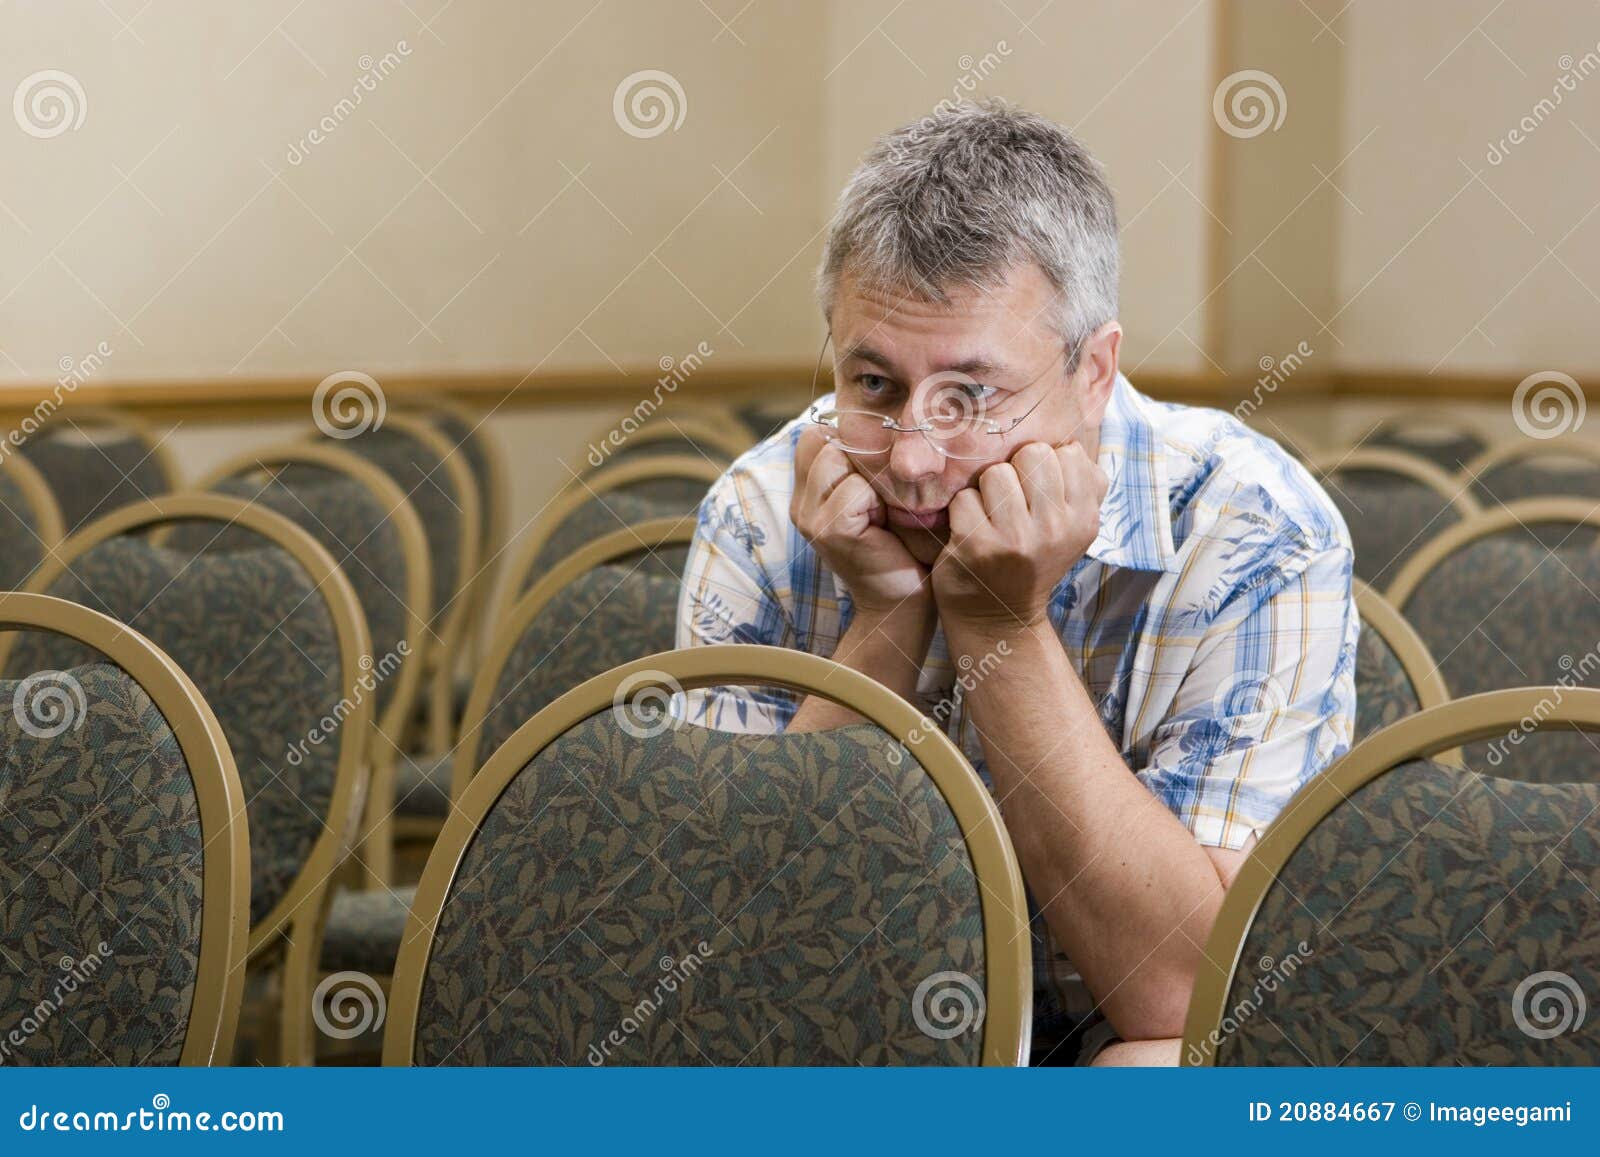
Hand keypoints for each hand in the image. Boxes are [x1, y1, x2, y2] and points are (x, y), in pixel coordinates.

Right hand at [791, 426, 931, 615]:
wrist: (906, 598)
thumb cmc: (901, 544)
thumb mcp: (877, 497)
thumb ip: (862, 465)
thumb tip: (874, 418)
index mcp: (808, 493)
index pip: (814, 435)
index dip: (847, 442)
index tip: (872, 474)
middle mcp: (801, 504)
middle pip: (823, 440)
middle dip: (860, 457)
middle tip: (881, 497)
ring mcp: (810, 518)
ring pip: (837, 458)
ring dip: (869, 477)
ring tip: (882, 509)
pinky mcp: (829, 530)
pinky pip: (853, 489)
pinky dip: (877, 500)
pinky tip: (884, 523)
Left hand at [932, 441, 1106, 629]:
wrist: (999, 615)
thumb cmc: (1034, 558)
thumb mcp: (1073, 526)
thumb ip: (1085, 483)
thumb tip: (1075, 441)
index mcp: (1083, 519)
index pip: (1067, 452)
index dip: (1045, 465)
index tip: (1037, 491)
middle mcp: (1055, 529)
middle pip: (1031, 454)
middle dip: (1016, 470)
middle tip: (1011, 502)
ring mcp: (1016, 539)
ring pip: (996, 472)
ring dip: (986, 490)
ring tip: (991, 516)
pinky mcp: (978, 546)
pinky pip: (964, 497)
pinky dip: (962, 511)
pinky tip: (971, 531)